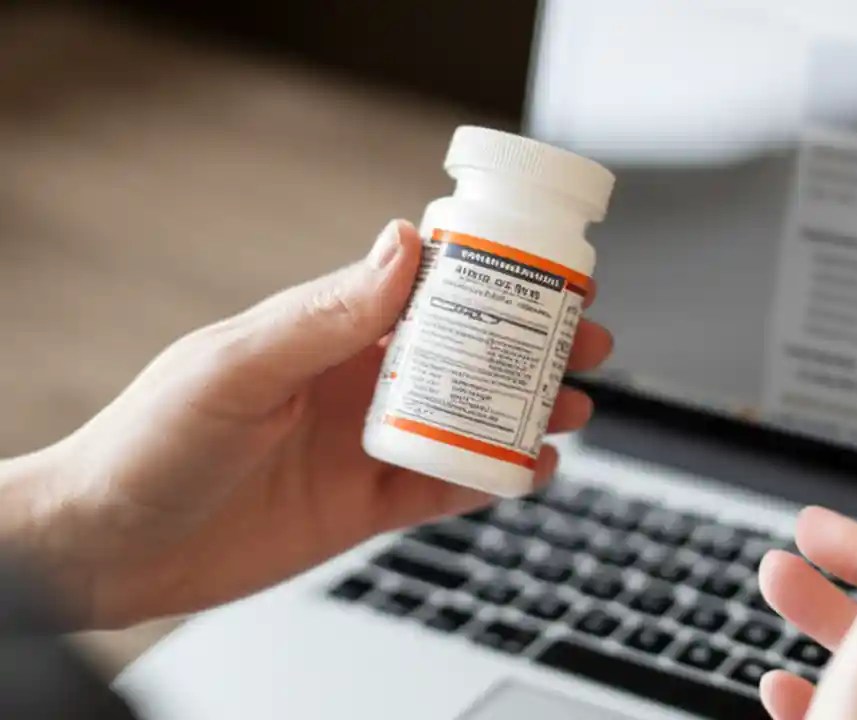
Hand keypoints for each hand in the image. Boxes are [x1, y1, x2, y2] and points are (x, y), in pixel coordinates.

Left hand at [0, 220, 612, 628]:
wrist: (107, 549)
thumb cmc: (149, 443)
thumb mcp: (237, 366)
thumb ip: (324, 312)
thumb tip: (402, 243)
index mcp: (328, 330)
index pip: (426, 288)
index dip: (492, 277)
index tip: (547, 271)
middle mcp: (357, 381)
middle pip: (466, 353)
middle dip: (532, 346)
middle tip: (589, 342)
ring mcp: (367, 443)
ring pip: (471, 419)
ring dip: (527, 411)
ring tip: (576, 408)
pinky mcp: (368, 506)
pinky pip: (449, 487)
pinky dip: (496, 478)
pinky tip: (532, 470)